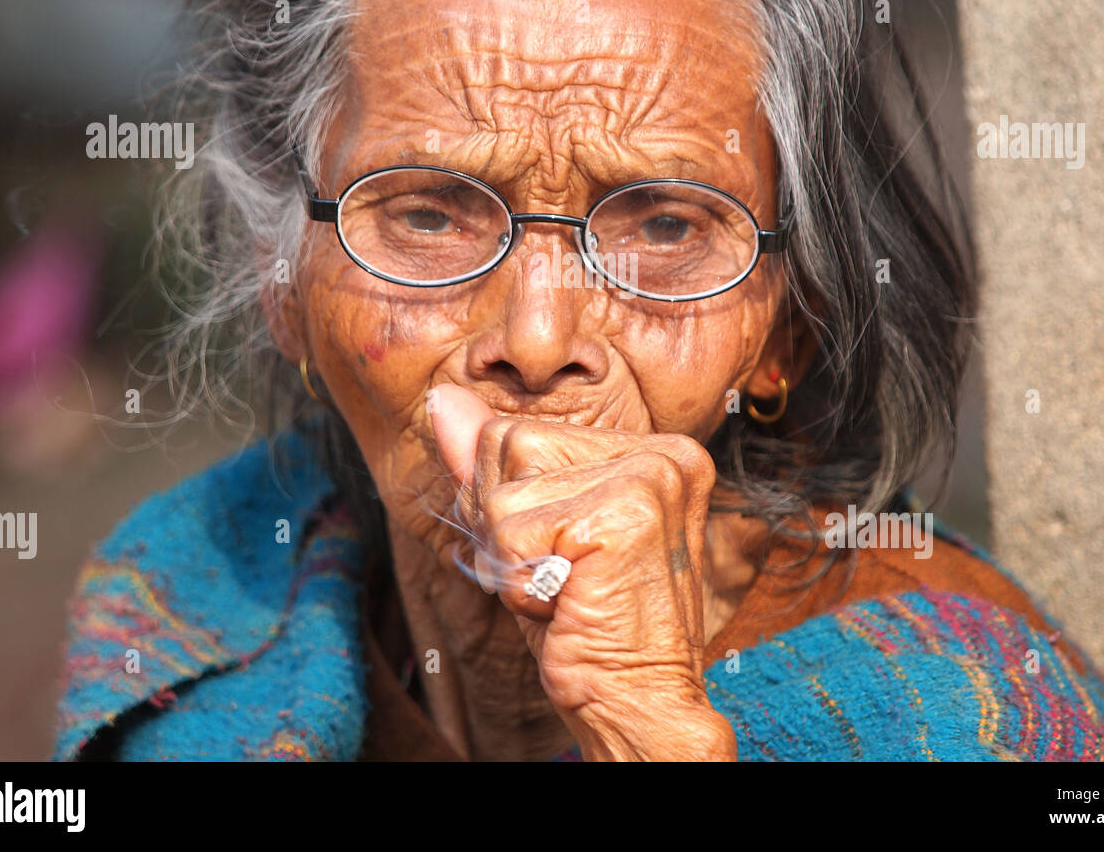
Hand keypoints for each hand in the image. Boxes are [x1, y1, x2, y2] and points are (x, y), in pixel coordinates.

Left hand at [427, 383, 737, 760]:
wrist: (639, 706)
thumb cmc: (586, 627)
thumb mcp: (531, 534)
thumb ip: (490, 464)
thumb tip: (441, 398)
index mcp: (653, 447)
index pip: (515, 433)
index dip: (505, 505)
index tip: (558, 555)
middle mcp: (662, 451)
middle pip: (505, 445)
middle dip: (503, 527)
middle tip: (560, 578)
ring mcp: (648, 477)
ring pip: (501, 492)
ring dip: (509, 560)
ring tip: (563, 591)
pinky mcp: (624, 512)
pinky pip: (509, 533)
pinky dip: (517, 585)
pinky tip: (565, 605)